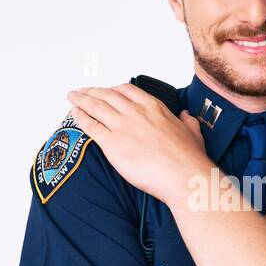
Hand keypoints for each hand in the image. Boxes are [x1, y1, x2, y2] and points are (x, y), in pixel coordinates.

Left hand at [64, 83, 208, 203]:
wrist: (183, 175)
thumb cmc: (189, 158)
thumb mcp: (193, 132)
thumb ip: (187, 122)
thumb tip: (187, 116)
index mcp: (154, 107)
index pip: (127, 91)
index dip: (112, 90)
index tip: (106, 91)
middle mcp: (136, 112)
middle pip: (107, 95)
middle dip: (92, 91)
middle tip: (83, 91)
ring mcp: (122, 126)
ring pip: (96, 106)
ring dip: (81, 99)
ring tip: (72, 97)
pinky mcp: (112, 143)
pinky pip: (91, 125)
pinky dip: (80, 117)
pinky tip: (74, 113)